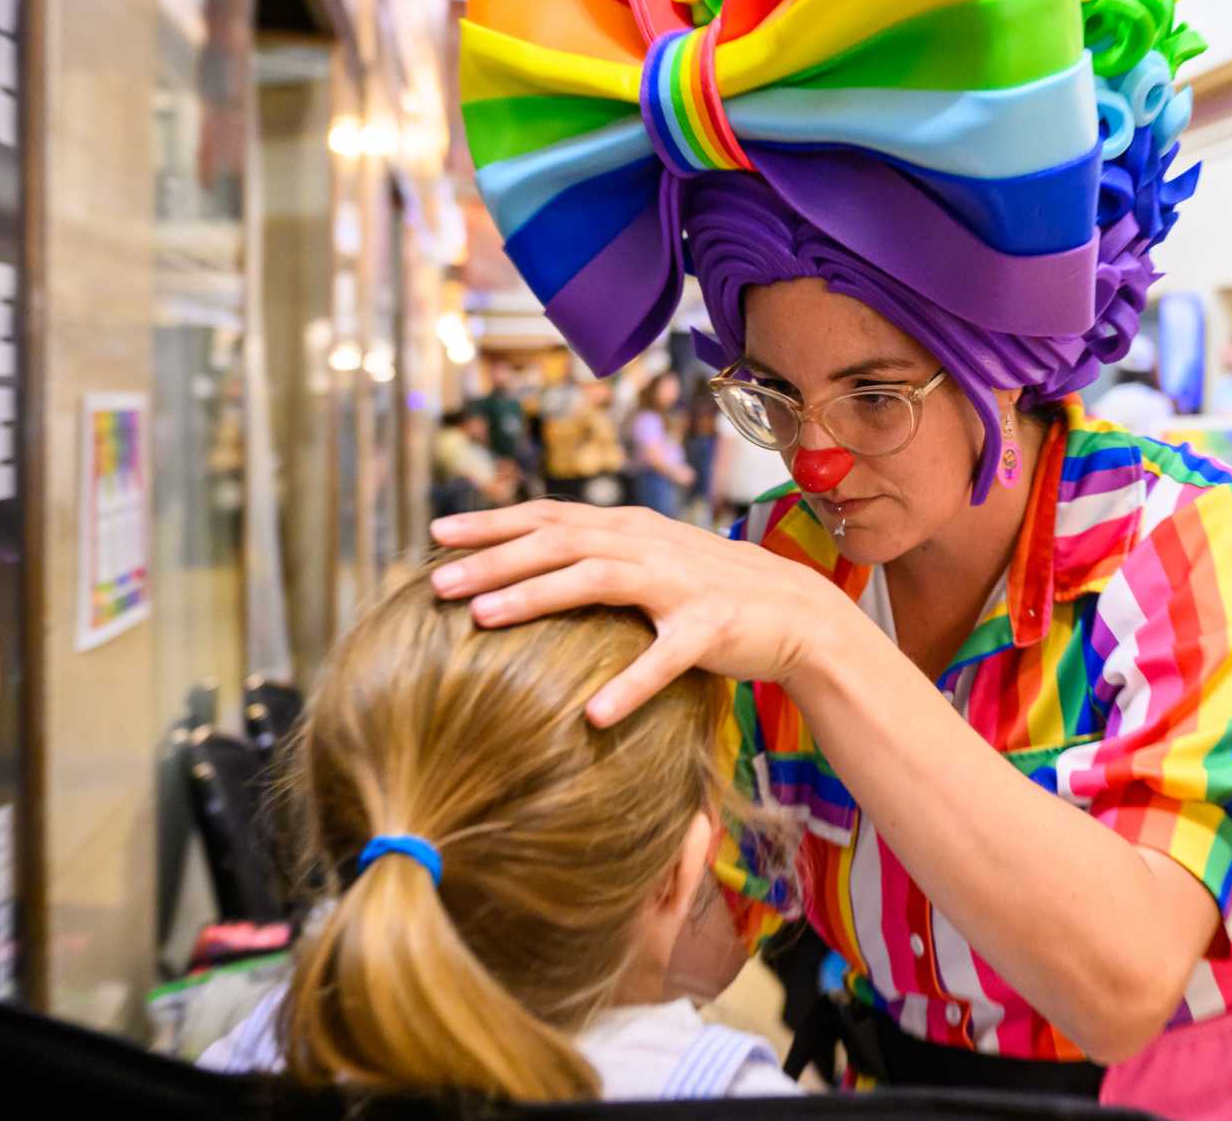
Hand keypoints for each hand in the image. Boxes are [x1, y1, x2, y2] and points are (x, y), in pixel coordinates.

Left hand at [429, 501, 871, 724]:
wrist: (796, 612)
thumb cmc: (712, 592)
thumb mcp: (652, 561)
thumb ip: (599, 556)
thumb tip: (527, 562)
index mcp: (630, 528)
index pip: (550, 516)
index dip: (492, 523)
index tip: (435, 536)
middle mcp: (649, 545)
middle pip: (559, 541)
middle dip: (494, 558)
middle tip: (438, 580)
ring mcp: (680, 584)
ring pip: (596, 580)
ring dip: (537, 597)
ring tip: (483, 620)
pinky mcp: (710, 627)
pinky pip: (664, 658)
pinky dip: (629, 685)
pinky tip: (592, 715)